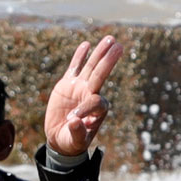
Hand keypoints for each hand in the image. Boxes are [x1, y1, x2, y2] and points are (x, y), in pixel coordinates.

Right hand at [44, 35, 121, 158]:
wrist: (61, 138)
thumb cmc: (71, 141)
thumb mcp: (74, 141)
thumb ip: (77, 133)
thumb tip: (74, 121)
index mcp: (97, 110)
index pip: (95, 101)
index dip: (85, 109)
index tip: (72, 120)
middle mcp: (91, 95)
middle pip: (101, 75)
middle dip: (108, 61)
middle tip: (119, 46)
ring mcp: (80, 88)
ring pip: (91, 68)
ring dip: (99, 53)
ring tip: (110, 39)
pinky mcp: (67, 85)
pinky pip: (74, 68)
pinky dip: (79, 57)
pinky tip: (86, 45)